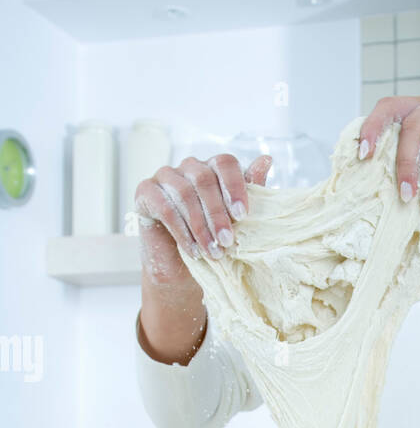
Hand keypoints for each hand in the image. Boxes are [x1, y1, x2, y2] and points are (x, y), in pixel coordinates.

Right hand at [134, 153, 271, 284]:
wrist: (181, 268)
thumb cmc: (213, 240)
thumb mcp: (236, 220)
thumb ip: (250, 191)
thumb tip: (267, 159)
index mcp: (213, 168)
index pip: (225, 163)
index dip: (235, 186)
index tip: (242, 215)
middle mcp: (189, 167)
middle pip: (204, 179)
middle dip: (218, 214)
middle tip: (227, 241)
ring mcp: (164, 176)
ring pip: (184, 193)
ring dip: (201, 226)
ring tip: (213, 252)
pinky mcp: (145, 192)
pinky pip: (165, 207)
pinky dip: (182, 231)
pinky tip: (193, 251)